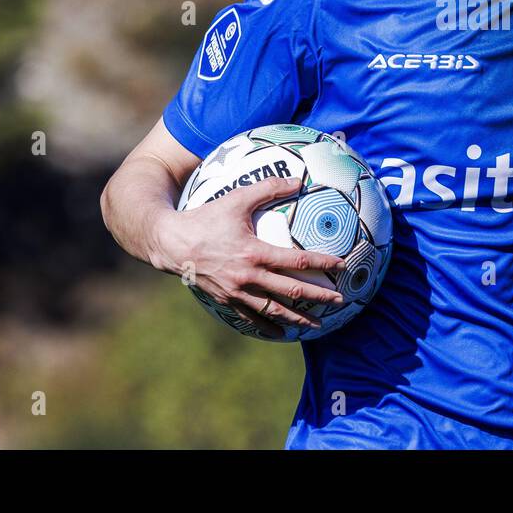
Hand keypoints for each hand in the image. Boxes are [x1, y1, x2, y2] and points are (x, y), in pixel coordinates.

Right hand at [156, 176, 346, 338]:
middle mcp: (248, 276)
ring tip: (316, 325)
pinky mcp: (225, 300)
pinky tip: (281, 333)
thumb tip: (298, 180)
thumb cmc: (206, 218)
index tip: (342, 265)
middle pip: (291, 290)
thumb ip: (268, 189)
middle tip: (340, 299)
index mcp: (254, 252)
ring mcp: (236, 292)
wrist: (170, 242)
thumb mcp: (237, 199)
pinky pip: (250, 318)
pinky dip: (267, 326)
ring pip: (273, 310)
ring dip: (297, 319)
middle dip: (318, 296)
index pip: (296, 260)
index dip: (321, 263)